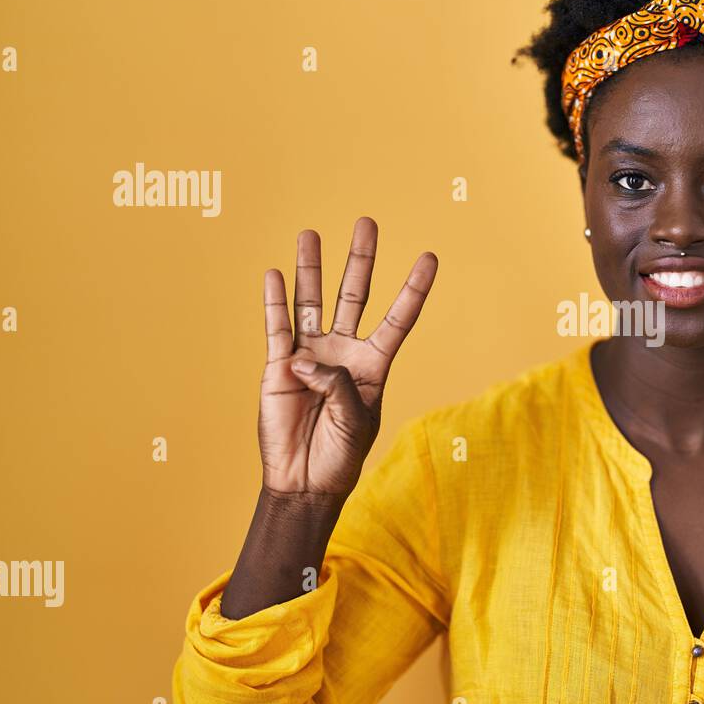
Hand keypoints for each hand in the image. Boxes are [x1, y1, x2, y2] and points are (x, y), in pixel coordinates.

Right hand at [257, 217, 436, 496]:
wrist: (305, 481)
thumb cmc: (340, 455)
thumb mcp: (356, 419)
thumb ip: (338, 383)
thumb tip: (305, 356)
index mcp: (374, 364)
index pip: (398, 318)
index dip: (413, 289)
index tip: (430, 257)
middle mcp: (343, 352)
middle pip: (354, 295)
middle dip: (360, 260)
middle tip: (367, 222)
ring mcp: (309, 355)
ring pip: (311, 302)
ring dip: (311, 269)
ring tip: (310, 234)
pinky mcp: (278, 366)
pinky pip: (276, 327)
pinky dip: (274, 301)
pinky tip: (274, 273)